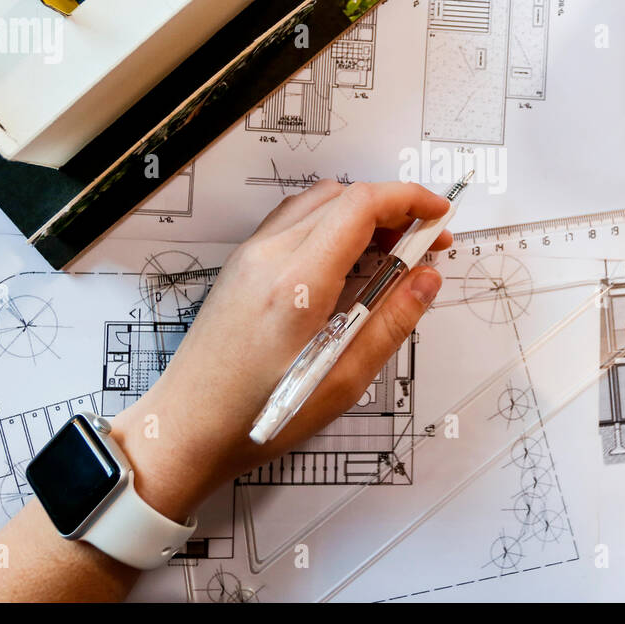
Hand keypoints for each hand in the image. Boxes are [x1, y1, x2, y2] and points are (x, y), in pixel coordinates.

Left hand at [113, 180, 450, 520]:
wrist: (187, 427)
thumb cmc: (256, 415)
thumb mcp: (343, 381)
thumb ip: (391, 323)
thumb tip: (426, 280)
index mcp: (297, 283)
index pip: (361, 206)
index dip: (409, 200)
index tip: (438, 215)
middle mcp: (270, 256)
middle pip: (343, 197)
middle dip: (394, 209)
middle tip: (424, 244)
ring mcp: (251, 255)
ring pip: (318, 202)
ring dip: (362, 213)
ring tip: (391, 252)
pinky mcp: (242, 263)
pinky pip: (294, 219)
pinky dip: (331, 223)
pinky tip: (349, 259)